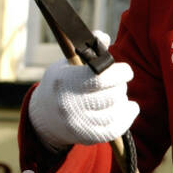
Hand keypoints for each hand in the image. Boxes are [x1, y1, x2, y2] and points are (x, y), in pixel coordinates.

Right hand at [29, 32, 138, 150]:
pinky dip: (126, 119)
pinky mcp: (85, 137)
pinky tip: (129, 109)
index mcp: (66, 82)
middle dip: (121, 87)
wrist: (43, 116)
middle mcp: (70, 104)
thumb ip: (89, 50)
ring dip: (123, 102)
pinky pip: (113, 130)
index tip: (126, 70)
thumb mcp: (68, 63)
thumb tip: (102, 36)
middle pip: (110, 96)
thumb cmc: (61, 83)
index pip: (100, 78)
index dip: (119, 73)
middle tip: (120, 83)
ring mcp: (78, 123)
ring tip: (121, 95)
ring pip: (114, 113)